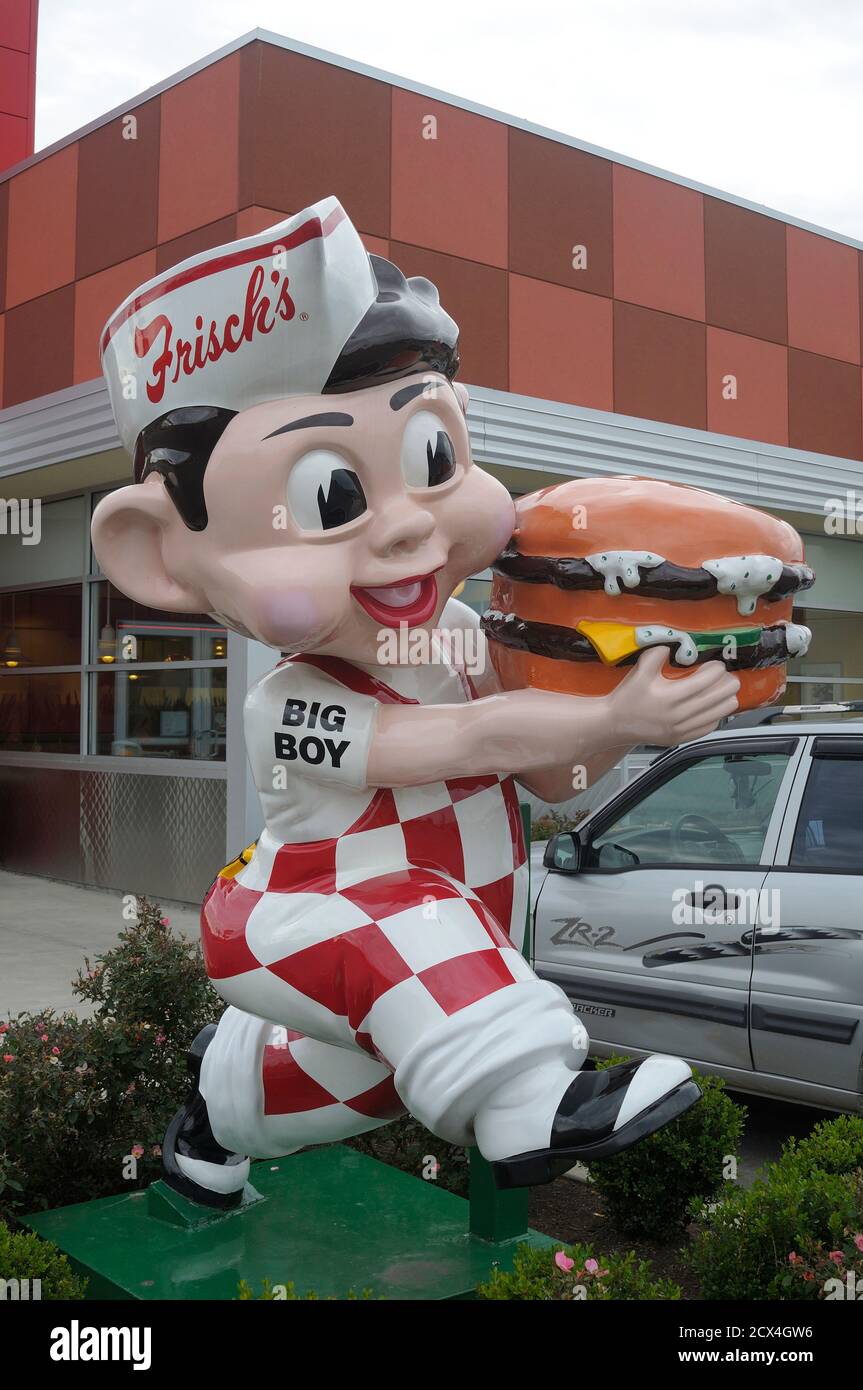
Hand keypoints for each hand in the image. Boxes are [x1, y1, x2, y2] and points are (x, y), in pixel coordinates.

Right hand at [608, 647, 739, 746]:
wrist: (615, 724)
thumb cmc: (627, 697)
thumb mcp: (639, 671)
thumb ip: (657, 654)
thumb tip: (674, 646)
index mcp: (671, 696)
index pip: (707, 681)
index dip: (717, 669)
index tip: (716, 664)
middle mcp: (680, 715)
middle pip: (721, 697)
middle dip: (727, 682)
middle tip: (722, 675)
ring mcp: (683, 729)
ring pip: (722, 712)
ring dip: (725, 698)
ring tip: (720, 689)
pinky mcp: (682, 738)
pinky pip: (711, 726)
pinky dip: (716, 714)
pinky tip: (711, 706)